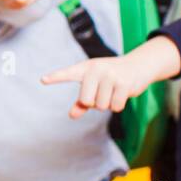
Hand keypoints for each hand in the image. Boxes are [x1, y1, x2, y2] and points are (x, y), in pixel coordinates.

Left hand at [41, 36, 180, 117]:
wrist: (138, 65)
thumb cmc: (111, 77)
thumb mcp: (94, 85)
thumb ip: (81, 101)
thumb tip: (72, 115)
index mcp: (85, 69)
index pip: (67, 74)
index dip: (55, 77)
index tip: (43, 80)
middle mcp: (96, 70)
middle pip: (86, 101)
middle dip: (95, 103)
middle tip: (103, 93)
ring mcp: (110, 75)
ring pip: (102, 106)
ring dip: (108, 104)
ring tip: (114, 91)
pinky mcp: (124, 83)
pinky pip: (115, 106)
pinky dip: (119, 105)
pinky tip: (123, 93)